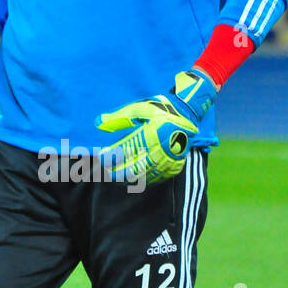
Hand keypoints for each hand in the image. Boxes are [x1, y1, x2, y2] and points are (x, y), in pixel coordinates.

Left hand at [96, 69, 215, 185]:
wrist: (189, 113)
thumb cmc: (161, 108)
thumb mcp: (139, 108)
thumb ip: (118, 117)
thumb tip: (98, 123)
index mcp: (148, 136)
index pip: (123, 153)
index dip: (111, 158)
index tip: (102, 157)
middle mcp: (158, 151)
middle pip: (132, 169)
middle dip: (117, 172)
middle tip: (107, 171)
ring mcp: (167, 160)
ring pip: (143, 176)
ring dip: (129, 178)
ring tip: (118, 177)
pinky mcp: (175, 165)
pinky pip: (157, 178)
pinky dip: (145, 179)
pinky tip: (136, 178)